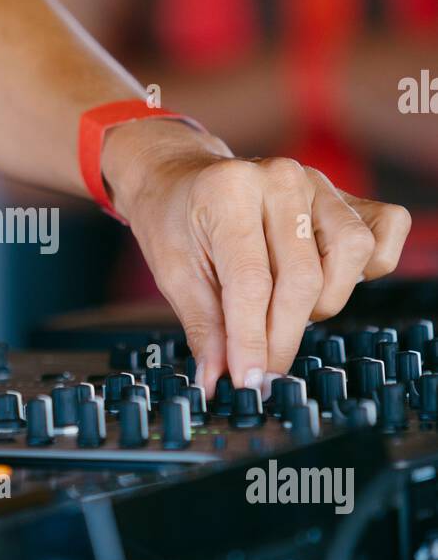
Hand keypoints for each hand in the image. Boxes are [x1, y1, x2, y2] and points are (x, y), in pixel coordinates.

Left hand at [102, 121, 411, 396]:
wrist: (181, 181)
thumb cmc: (176, 224)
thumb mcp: (174, 274)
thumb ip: (204, 328)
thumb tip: (218, 382)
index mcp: (230, 190)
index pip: (252, 281)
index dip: (252, 341)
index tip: (248, 381)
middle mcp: (281, 178)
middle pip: (303, 277)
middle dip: (284, 337)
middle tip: (264, 369)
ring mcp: (318, 182)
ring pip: (352, 255)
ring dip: (324, 301)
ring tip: (285, 308)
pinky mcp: (345, 194)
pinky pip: (385, 232)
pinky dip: (368, 267)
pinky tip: (329, 280)